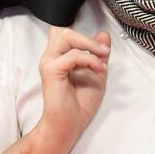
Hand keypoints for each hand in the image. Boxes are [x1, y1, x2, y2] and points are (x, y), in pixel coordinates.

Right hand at [38, 26, 110, 142]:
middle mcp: (52, 56)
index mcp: (60, 56)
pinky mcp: (51, 71)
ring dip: (90, 45)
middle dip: (88, 38)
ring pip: (66, 36)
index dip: (78, 30)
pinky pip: (71, 56)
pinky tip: (99, 70)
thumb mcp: (97, 73)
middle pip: (64, 29)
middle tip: (105, 51)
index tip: (99, 42)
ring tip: (103, 60)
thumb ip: (99, 54)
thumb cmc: (80, 103)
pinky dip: (89, 60)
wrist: (71, 124)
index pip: (63, 30)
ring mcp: (49, 62)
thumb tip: (103, 34)